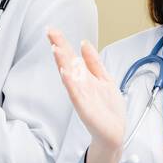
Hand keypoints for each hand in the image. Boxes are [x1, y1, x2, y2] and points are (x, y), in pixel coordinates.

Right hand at [48, 27, 125, 162]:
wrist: (113, 133)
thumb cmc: (108, 109)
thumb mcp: (104, 79)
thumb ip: (93, 62)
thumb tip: (83, 43)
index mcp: (85, 78)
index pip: (71, 56)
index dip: (62, 43)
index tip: (52, 30)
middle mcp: (81, 85)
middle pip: (69, 63)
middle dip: (60, 47)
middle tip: (49, 32)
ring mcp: (82, 96)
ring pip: (71, 76)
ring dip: (63, 63)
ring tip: (56, 48)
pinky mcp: (85, 109)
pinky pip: (76, 93)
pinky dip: (70, 83)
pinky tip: (65, 73)